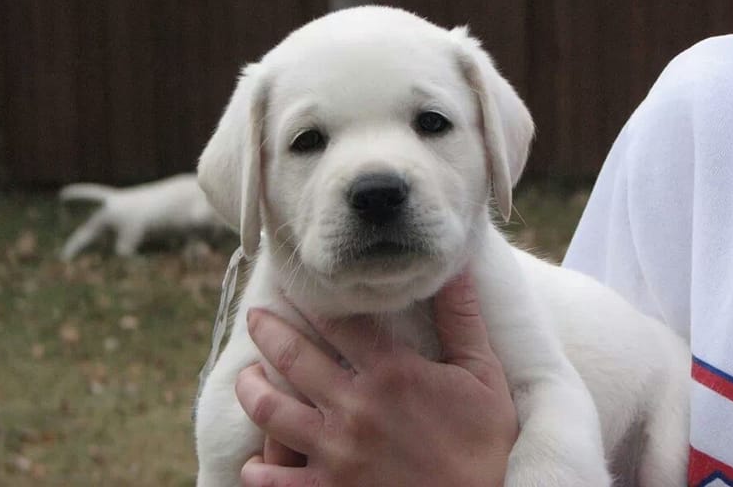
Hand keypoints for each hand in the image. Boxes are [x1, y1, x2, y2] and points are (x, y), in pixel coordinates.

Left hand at [235, 274, 518, 486]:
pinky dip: (258, 470)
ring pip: (270, 410)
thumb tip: (456, 268)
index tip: (293, 284)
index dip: (311, 298)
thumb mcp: (483, 376)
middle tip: (254, 316)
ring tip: (246, 377)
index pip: (337, 322)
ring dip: (250, 389)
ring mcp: (336, 453)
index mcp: (390, 373)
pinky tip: (254, 461)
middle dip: (266, 330)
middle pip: (292, 356)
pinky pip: (276, 480)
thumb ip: (462, 320)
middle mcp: (354, 407)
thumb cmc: (486, 445)